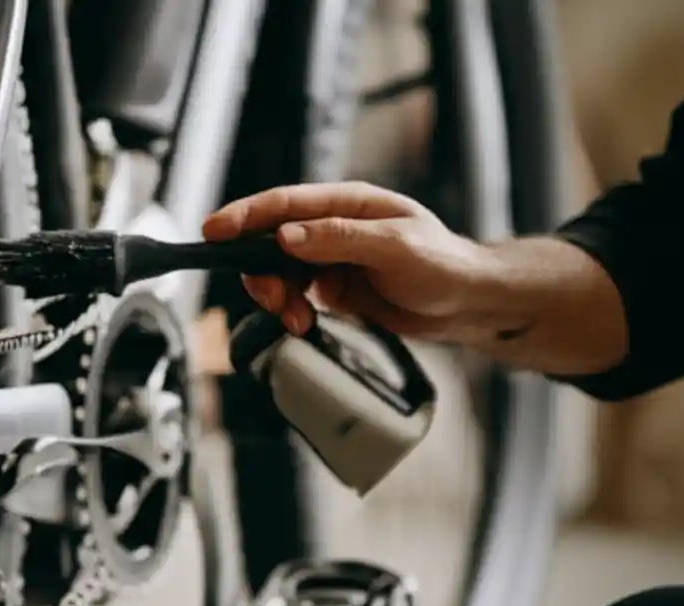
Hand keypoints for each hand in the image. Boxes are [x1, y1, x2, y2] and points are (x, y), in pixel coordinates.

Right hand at [202, 182, 490, 339]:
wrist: (468, 304)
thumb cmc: (444, 265)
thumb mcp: (394, 247)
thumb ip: (338, 239)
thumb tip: (287, 236)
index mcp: (347, 204)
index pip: (283, 204)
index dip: (244, 216)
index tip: (215, 232)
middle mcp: (333, 228)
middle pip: (270, 241)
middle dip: (260, 271)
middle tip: (270, 297)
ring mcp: (331, 259)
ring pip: (279, 273)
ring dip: (276, 297)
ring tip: (295, 317)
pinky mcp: (333, 288)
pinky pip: (295, 297)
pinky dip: (291, 312)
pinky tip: (305, 323)